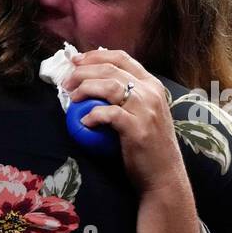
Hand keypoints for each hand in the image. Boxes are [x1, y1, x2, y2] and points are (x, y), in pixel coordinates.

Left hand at [62, 49, 184, 194]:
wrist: (165, 176)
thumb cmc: (149, 147)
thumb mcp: (145, 113)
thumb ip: (127, 97)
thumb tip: (94, 85)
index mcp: (152, 85)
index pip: (121, 58)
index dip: (94, 56)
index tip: (76, 61)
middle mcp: (151, 92)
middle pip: (110, 69)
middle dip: (82, 72)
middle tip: (66, 82)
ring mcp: (146, 109)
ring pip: (109, 86)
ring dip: (85, 88)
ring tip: (73, 98)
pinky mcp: (138, 128)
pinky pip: (109, 114)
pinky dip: (93, 115)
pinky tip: (85, 122)